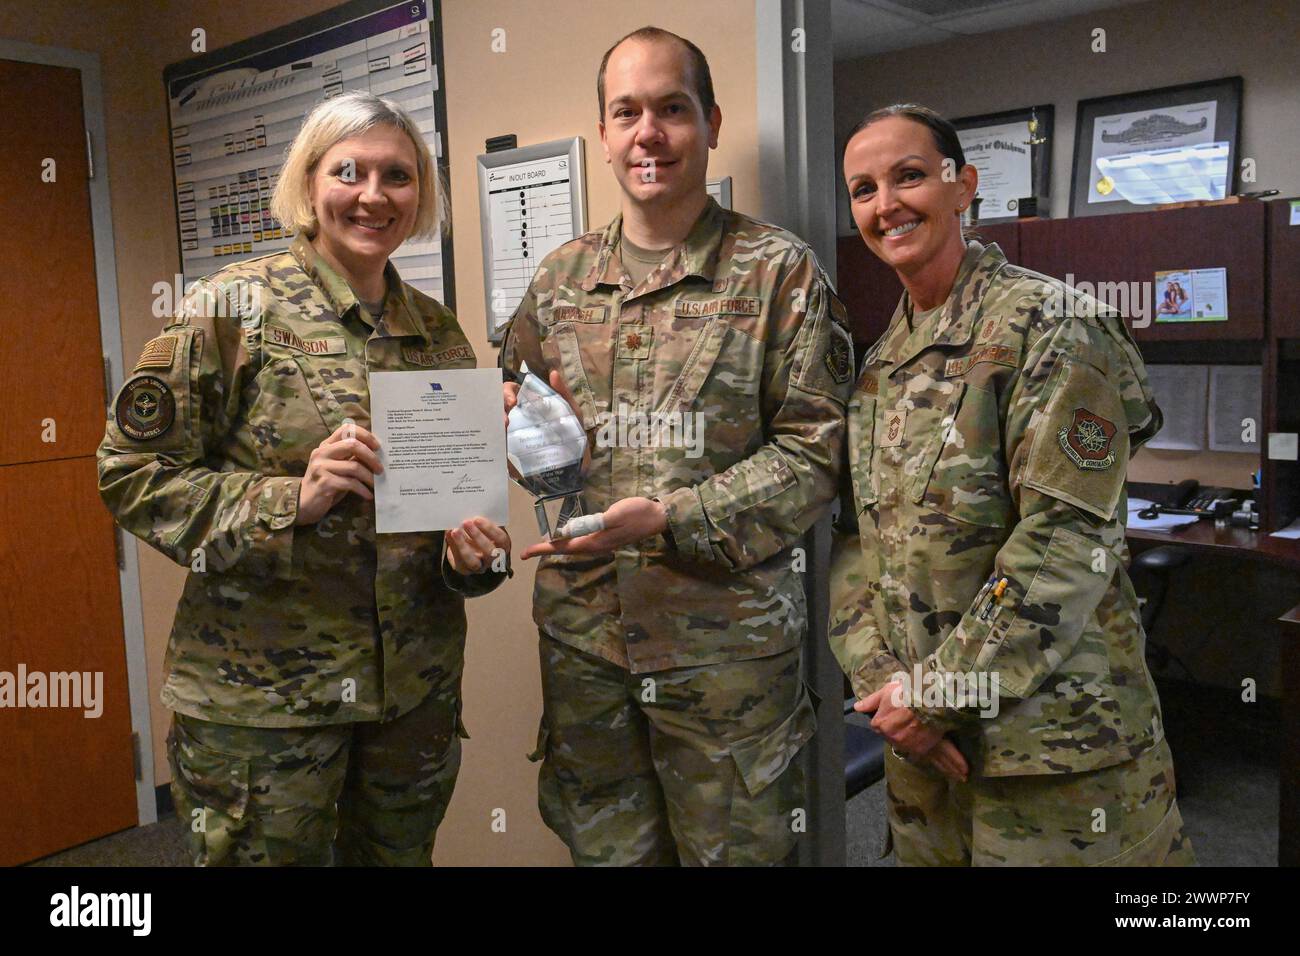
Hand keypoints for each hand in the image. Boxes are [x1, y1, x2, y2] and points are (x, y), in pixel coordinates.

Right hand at [295, 423, 382, 525]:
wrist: (304, 503)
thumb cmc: (326, 483)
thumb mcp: (338, 467)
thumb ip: (351, 457)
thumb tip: (377, 454)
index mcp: (326, 445)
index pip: (347, 429)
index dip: (365, 435)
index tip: (378, 447)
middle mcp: (322, 453)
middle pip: (353, 445)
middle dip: (371, 457)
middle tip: (380, 469)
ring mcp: (321, 467)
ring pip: (354, 466)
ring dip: (369, 477)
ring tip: (376, 484)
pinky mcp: (324, 483)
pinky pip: (350, 483)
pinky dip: (363, 490)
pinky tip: (368, 495)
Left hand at [447, 516, 510, 573]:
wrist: (471, 544)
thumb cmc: (481, 530)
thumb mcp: (484, 525)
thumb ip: (480, 520)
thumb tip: (469, 510)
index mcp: (503, 545)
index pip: (501, 539)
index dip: (490, 529)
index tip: (477, 518)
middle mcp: (494, 559)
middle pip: (489, 552)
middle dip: (477, 536)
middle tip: (466, 522)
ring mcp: (480, 566)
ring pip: (473, 562)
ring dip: (463, 545)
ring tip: (454, 531)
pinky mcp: (465, 569)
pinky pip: (459, 561)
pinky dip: (453, 546)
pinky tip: (449, 534)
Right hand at [504, 369, 590, 478]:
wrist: (575, 462)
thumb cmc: (572, 432)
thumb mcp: (571, 411)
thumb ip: (563, 392)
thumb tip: (553, 373)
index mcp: (528, 402)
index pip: (509, 390)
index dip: (506, 392)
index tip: (513, 402)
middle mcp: (517, 415)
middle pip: (497, 404)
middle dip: (497, 408)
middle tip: (506, 419)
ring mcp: (512, 432)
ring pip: (494, 422)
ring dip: (495, 423)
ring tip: (504, 429)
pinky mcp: (510, 450)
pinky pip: (497, 443)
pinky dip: (496, 440)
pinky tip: (500, 442)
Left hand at [520, 496, 666, 559]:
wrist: (657, 518)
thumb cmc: (637, 514)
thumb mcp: (616, 515)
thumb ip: (595, 522)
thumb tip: (572, 530)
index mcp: (595, 542)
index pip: (564, 547)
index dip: (543, 549)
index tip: (525, 554)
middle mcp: (595, 546)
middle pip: (565, 549)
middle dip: (546, 550)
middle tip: (527, 552)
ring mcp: (601, 543)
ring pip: (573, 547)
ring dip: (556, 547)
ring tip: (540, 546)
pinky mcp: (605, 537)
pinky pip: (581, 542)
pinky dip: (568, 541)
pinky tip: (565, 536)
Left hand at [856, 680, 968, 782]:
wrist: (924, 694)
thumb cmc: (904, 691)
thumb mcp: (885, 692)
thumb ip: (871, 702)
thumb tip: (858, 708)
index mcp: (882, 727)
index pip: (883, 729)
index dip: (891, 723)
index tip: (897, 720)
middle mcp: (899, 740)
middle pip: (908, 745)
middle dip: (915, 743)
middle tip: (925, 744)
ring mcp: (918, 745)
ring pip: (931, 756)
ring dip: (946, 766)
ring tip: (960, 775)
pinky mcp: (934, 744)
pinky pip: (944, 756)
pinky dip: (954, 764)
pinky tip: (964, 774)